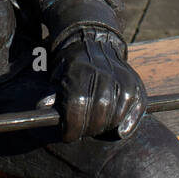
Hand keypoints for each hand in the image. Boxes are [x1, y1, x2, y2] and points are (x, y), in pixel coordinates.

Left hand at [51, 28, 147, 142]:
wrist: (93, 42)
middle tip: (82, 134)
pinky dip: (129, 123)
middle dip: (88, 129)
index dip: (72, 125)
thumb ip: (52, 94)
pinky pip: (136, 108)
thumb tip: (42, 109)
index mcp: (81, 70)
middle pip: (99, 111)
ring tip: (96, 128)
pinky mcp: (135, 83)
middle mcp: (104, 72)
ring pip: (117, 113)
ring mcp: (122, 77)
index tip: (67, 135)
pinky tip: (119, 131)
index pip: (78, 105)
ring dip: (106, 127)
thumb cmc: (71, 66)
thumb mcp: (57, 76)